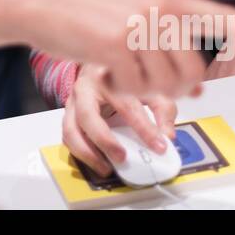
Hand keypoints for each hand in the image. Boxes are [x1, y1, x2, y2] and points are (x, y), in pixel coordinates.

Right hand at [11, 0, 234, 98]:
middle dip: (174, 83)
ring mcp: (139, 25)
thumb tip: (199, 83)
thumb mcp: (134, 16)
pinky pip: (136, 86)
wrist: (40, 3)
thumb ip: (169, 42)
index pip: (223, 17)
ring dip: (146, 87)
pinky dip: (122, 88)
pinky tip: (106, 68)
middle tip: (146, 75)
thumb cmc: (85, 12)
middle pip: (194, 66)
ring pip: (167, 80)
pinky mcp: (116, 44)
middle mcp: (159, 9)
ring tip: (122, 67)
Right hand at [62, 63, 176, 178]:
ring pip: (71, 129)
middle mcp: (86, 88)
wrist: (97, 67)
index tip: (159, 146)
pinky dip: (80, 152)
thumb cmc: (122, 79)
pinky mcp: (67, 115)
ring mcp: (72, 102)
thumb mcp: (146, 87)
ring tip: (106, 167)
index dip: (145, 129)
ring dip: (87, 152)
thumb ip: (162, 109)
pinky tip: (96, 161)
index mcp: (108, 78)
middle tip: (122, 157)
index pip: (127, 106)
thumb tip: (167, 136)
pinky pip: (67, 137)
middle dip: (105, 140)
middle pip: (88, 115)